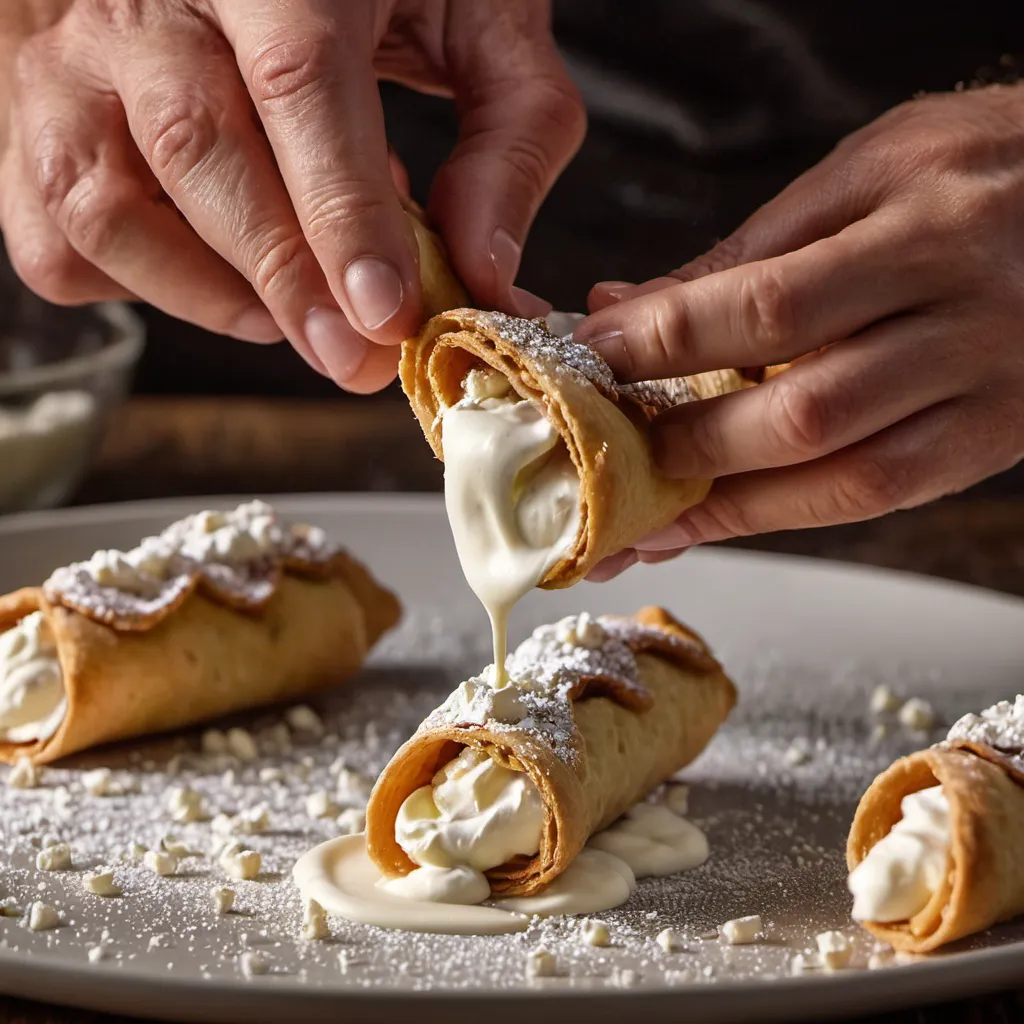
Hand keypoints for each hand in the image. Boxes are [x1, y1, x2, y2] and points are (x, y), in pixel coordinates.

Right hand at [0, 0, 583, 391]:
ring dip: (204, 292)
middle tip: (355, 361)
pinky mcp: (34, 115)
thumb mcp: (481, 25)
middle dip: (284, 279)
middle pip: (196, 148)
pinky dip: (135, 289)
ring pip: (98, 199)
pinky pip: (52, 234)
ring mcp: (72, 55)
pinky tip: (216, 277)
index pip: (298, 82)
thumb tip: (484, 273)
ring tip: (288, 314)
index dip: (342, 213)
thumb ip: (509, 137)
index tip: (385, 315)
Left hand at [576, 86, 1023, 579]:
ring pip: (843, 475)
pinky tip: (720, 515)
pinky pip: (878, 496)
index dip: (670, 339)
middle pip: (803, 409)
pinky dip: (785, 514)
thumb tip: (630, 306)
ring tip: (649, 515)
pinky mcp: (990, 441)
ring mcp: (986, 391)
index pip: (772, 303)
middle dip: (690, 439)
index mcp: (927, 230)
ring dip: (729, 504)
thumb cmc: (985, 170)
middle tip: (611, 444)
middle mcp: (965, 321)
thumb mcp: (870, 172)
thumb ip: (750, 250)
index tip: (596, 353)